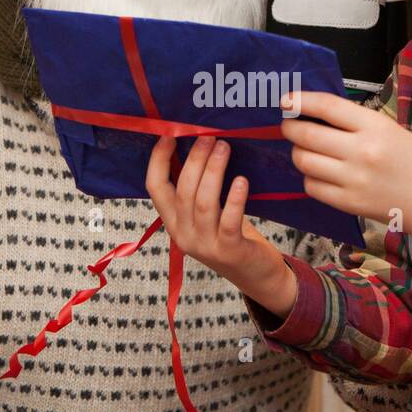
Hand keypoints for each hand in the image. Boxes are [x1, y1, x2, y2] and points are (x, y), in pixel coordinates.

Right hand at [145, 135, 296, 316]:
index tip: (170, 135)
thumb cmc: (233, 236)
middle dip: (194, 160)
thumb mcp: (208, 214)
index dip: (158, 160)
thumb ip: (198, 189)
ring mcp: (205, 245)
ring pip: (203, 202)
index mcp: (173, 222)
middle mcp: (183, 234)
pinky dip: (235, 199)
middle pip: (181, 191)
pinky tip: (242, 180)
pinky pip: (229, 220)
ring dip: (214, 171)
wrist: (257, 275)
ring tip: (224, 148)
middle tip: (209, 137)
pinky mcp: (229, 250)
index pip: (154, 188)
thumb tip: (199, 144)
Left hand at [279, 89, 411, 258]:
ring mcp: (354, 180)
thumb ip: (354, 120)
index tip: (285, 100)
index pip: (327, 106)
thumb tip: (312, 111)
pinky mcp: (348, 203)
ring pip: (304, 161)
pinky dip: (310, 178)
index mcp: (374, 126)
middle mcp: (362, 151)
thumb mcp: (388, 128)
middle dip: (290, 128)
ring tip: (305, 150)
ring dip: (298, 153)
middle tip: (288, 126)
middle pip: (307, 135)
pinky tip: (320, 174)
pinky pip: (312, 187)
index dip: (300, 100)